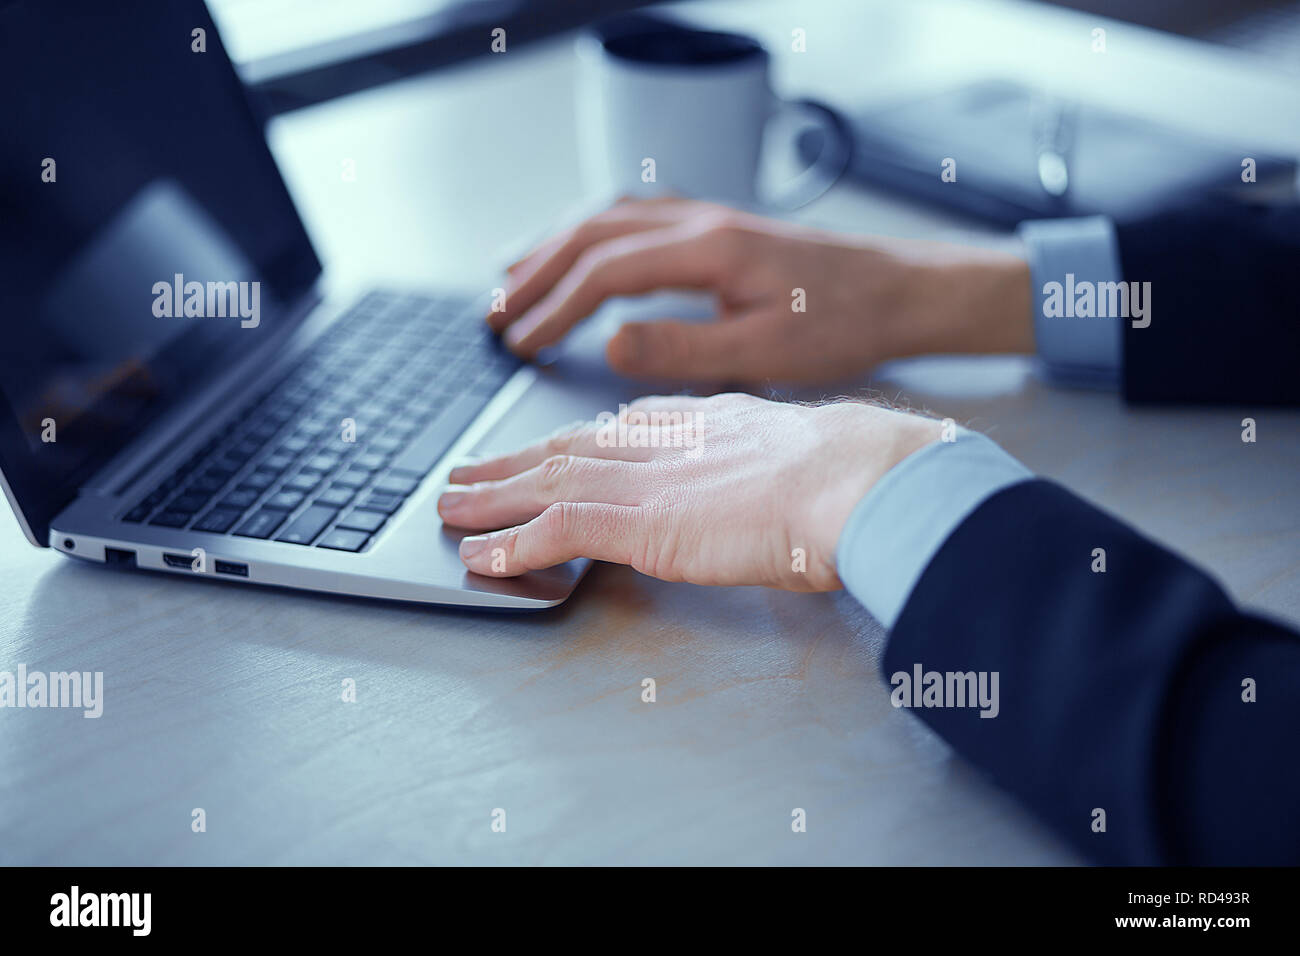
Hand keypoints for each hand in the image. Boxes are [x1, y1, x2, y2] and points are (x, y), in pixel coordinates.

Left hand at [438, 393, 941, 589]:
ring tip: (452, 507)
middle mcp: (666, 443)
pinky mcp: (638, 522)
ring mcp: (648, 481)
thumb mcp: (806, 454)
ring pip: (548, 482)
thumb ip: (770, 467)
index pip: (624, 426)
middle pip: (571, 447)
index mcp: (707, 422)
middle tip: (472, 470)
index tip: (553, 443)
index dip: (578, 438)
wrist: (856, 478)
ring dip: (493, 498)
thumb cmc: (856, 474)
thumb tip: (777, 490)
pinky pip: (556, 530)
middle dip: (515, 461)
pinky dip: (513, 544)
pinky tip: (482, 556)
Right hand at [490, 198, 1033, 383]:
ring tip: (513, 278)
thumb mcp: (765, 352)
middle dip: (537, 273)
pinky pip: (639, 217)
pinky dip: (596, 235)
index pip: (605, 270)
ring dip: (557, 246)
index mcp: (708, 249)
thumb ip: (684, 349)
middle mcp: (701, 223)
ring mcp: (710, 220)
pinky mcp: (721, 231)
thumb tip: (608, 345)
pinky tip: (584, 250)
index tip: (521, 342)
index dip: (554, 306)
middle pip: (593, 232)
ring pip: (612, 218)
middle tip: (495, 312)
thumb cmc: (844, 324)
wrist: (901, 291)